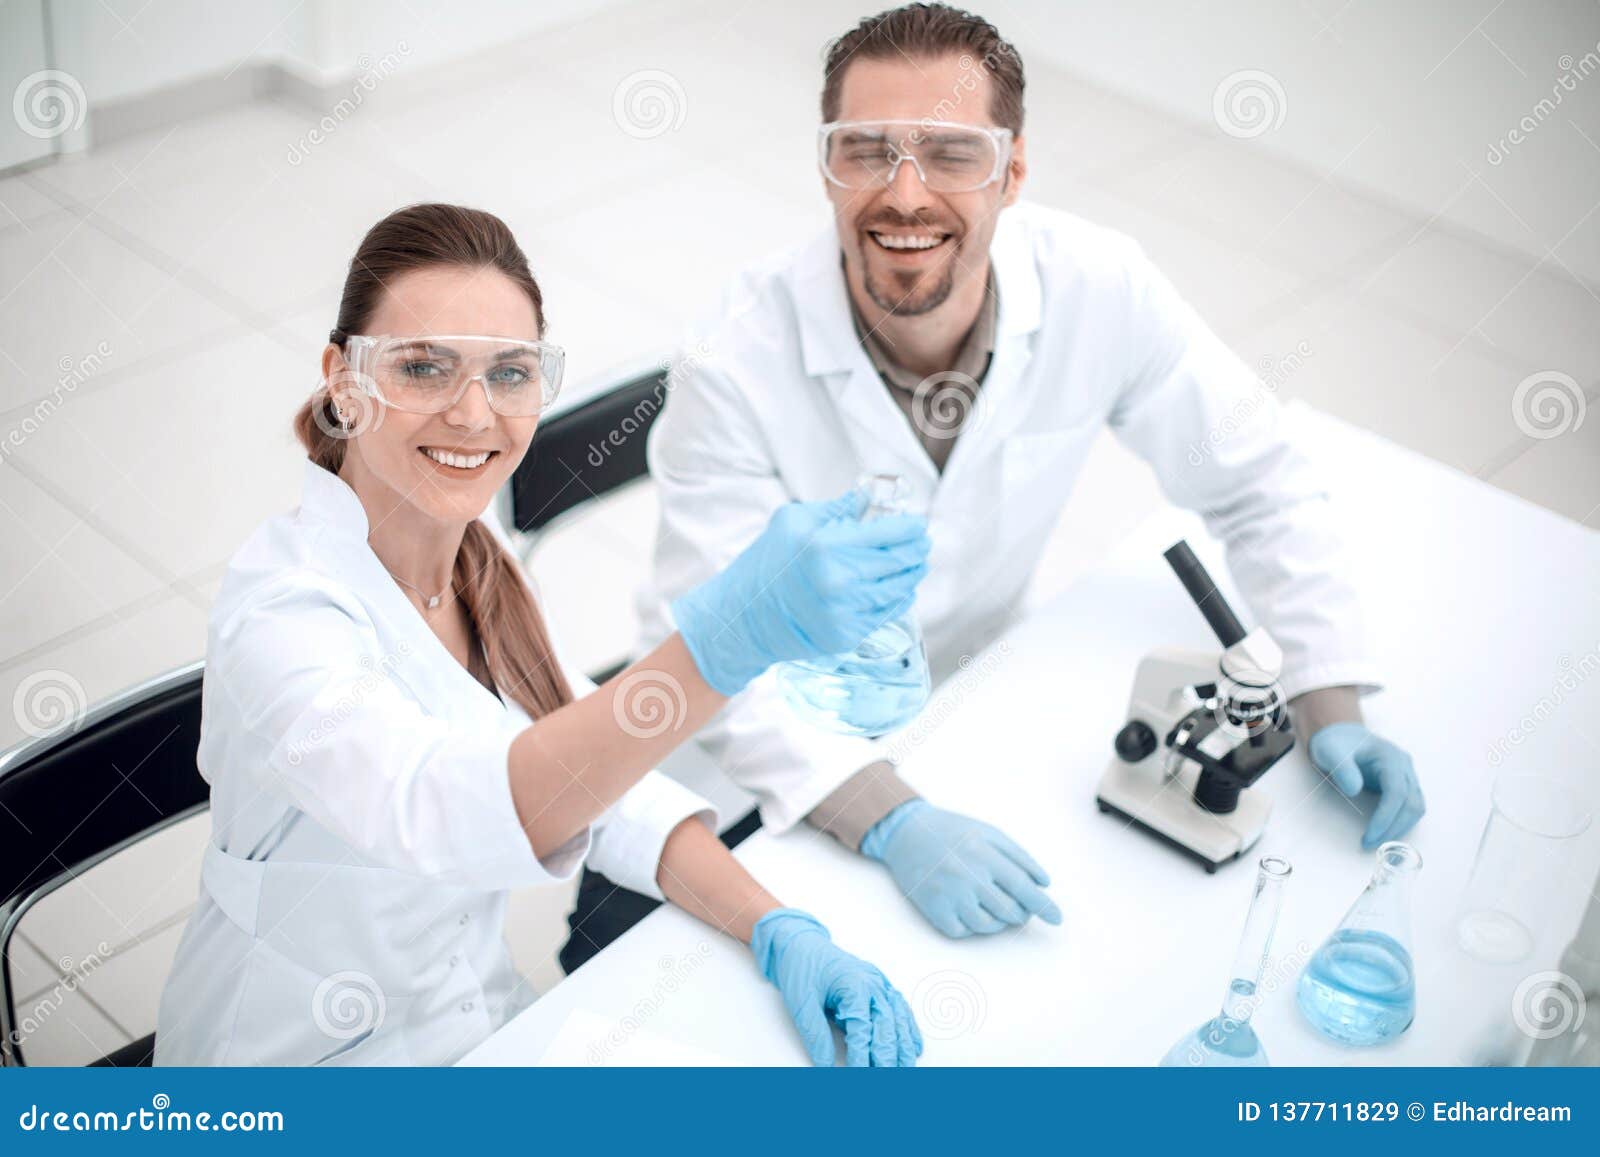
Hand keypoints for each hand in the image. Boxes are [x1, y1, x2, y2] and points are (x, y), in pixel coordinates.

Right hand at [672, 492, 929, 694]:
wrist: (742, 617)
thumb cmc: (765, 563)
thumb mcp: (792, 522)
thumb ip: (835, 508)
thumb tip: (868, 497)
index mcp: (825, 544)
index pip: (887, 533)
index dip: (910, 527)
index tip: (919, 524)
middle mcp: (838, 579)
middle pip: (898, 561)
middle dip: (917, 549)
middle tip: (924, 542)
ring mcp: (844, 610)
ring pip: (898, 589)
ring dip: (913, 574)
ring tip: (918, 564)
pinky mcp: (845, 635)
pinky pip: (884, 614)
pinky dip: (899, 599)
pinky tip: (902, 589)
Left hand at [750, 908, 921, 1066]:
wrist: (801, 943)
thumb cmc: (802, 967)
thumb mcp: (801, 1002)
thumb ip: (815, 1035)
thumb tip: (824, 1065)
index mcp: (853, 984)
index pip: (862, 1028)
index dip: (862, 1055)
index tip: (860, 1075)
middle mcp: (872, 983)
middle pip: (886, 1025)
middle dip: (889, 1056)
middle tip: (889, 1079)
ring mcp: (879, 983)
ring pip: (898, 1018)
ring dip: (904, 1046)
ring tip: (907, 1069)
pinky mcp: (879, 986)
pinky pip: (900, 1009)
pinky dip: (908, 1029)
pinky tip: (914, 1046)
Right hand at [861, 800, 1061, 937]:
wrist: (906, 833)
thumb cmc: (953, 831)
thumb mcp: (989, 833)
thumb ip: (1019, 857)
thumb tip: (1043, 884)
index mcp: (984, 854)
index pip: (1023, 887)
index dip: (1043, 905)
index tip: (1057, 918)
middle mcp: (967, 876)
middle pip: (1009, 911)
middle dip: (1020, 912)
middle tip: (1016, 903)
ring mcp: (948, 894)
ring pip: (988, 925)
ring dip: (998, 921)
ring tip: (993, 904)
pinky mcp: (933, 909)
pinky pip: (963, 931)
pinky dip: (973, 926)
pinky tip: (970, 908)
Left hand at [1309, 722, 1424, 847]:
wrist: (1341, 736)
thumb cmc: (1335, 744)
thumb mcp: (1329, 752)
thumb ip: (1341, 768)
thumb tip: (1354, 790)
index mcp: (1390, 757)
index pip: (1397, 792)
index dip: (1386, 817)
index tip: (1370, 834)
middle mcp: (1404, 767)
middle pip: (1411, 803)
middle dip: (1393, 828)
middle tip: (1371, 845)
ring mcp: (1407, 776)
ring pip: (1415, 808)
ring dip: (1399, 828)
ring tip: (1376, 842)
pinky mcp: (1403, 785)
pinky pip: (1409, 807)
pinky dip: (1400, 822)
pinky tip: (1384, 832)